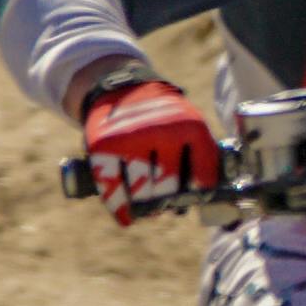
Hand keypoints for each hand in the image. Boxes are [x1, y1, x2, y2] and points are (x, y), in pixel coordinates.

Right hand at [76, 78, 223, 221]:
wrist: (123, 88)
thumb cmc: (162, 116)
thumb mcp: (188, 123)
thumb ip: (198, 155)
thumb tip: (201, 198)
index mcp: (189, 125)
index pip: (201, 171)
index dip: (201, 190)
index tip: (198, 196)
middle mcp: (161, 131)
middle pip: (168, 186)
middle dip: (168, 201)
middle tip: (167, 206)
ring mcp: (131, 138)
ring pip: (141, 191)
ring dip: (145, 208)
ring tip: (147, 211)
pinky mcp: (104, 145)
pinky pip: (112, 186)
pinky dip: (120, 207)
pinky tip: (126, 217)